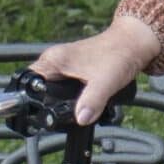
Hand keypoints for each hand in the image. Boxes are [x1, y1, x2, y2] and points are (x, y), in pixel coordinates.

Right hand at [30, 15, 161, 125]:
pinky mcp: (73, 71)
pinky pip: (63, 89)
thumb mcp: (105, 82)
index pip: (29, 85)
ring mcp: (63, 66)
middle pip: (39, 91)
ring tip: (78, 110)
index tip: (43, 117)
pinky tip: (82, 104)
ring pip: (52, 92)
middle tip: (68, 115)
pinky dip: (72, 99)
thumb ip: (92, 101)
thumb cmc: (119, 55)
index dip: (33, 103)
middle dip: (51, 106)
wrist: (134, 44)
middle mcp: (54, 61)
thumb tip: (81, 119)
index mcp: (53, 60)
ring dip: (62, 103)